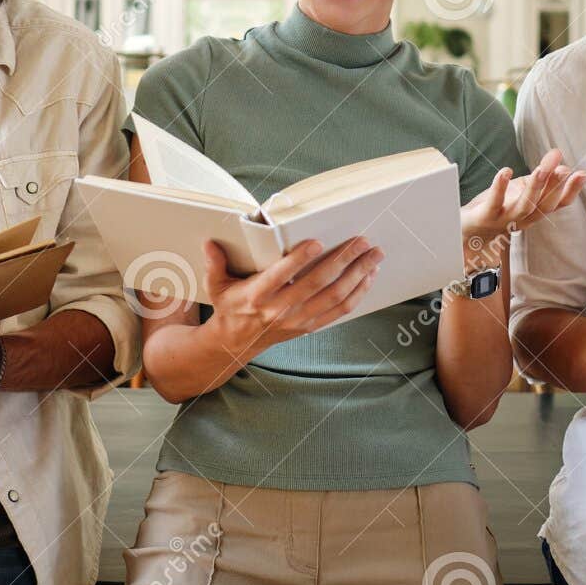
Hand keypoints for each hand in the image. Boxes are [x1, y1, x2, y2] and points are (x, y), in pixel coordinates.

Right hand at [202, 238, 383, 359]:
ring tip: (374, 256)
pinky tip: (368, 277)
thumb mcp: (216, 285)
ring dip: (357, 276)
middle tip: (362, 241)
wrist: (235, 343)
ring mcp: (297, 320)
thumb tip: (211, 243)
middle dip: (343, 261)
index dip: (300, 260)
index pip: (280, 276)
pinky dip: (357, 294)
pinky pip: (339, 311)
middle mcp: (279, 309)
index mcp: (256, 296)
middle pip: (317, 284)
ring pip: (334, 297)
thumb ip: (215, 263)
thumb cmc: (229, 307)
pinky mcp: (309, 326)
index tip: (318, 242)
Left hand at [460, 149, 584, 270]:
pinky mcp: (485, 217)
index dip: (572, 190)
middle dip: (554, 185)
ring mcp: (505, 220)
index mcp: (535, 212)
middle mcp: (523, 219)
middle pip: (544, 204)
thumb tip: (564, 166)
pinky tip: (506, 171)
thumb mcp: (522, 192)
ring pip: (524, 206)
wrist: (467, 231)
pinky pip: (494, 203)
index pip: (558, 204)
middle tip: (563, 166)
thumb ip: (542, 181)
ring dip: (534, 188)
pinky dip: (500, 188)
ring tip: (541, 169)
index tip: (583, 174)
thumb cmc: (498, 207)